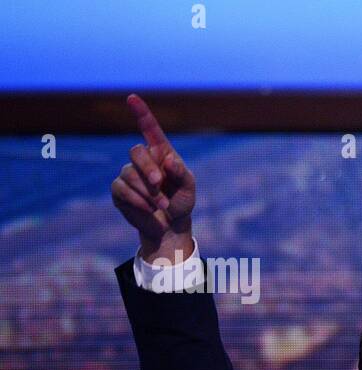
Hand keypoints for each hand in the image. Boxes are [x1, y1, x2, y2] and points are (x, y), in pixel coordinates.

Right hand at [110, 94, 195, 261]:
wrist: (170, 226)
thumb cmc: (181, 202)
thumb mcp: (189, 188)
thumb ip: (182, 173)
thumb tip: (168, 159)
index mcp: (161, 153)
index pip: (149, 129)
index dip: (141, 113)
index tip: (132, 97)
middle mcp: (143, 160)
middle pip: (136, 152)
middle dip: (147, 169)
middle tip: (159, 184)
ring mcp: (128, 174)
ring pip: (129, 174)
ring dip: (148, 192)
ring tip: (161, 204)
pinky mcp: (119, 190)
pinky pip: (122, 189)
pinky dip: (138, 200)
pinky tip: (149, 208)